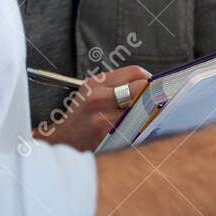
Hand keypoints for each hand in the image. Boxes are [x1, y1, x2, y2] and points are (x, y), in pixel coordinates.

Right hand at [34, 66, 150, 151]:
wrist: (61, 143)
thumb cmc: (81, 120)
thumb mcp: (93, 94)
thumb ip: (119, 86)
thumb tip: (152, 86)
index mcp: (96, 83)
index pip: (136, 72)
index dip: (148, 81)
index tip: (153, 90)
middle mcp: (97, 96)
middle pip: (142, 87)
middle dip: (152, 96)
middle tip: (154, 106)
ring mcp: (101, 115)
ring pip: (142, 107)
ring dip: (150, 112)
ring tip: (145, 118)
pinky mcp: (106, 133)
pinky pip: (135, 125)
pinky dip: (142, 127)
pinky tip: (138, 130)